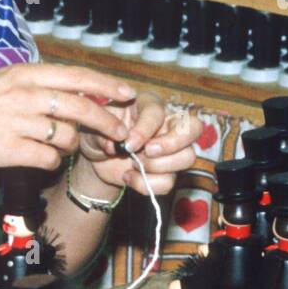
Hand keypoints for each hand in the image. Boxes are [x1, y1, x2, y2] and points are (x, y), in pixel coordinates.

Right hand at [0, 63, 135, 173]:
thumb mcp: (2, 81)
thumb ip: (35, 84)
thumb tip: (71, 89)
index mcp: (24, 74)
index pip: (77, 77)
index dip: (107, 86)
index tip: (127, 94)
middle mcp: (25, 95)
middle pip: (81, 108)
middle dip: (108, 123)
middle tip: (121, 135)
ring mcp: (18, 123)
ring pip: (67, 137)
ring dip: (71, 145)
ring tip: (59, 146)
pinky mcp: (11, 150)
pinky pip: (48, 159)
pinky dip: (51, 161)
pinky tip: (39, 158)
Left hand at [77, 91, 201, 195]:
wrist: (96, 156)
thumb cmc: (98, 132)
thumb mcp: (94, 127)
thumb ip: (103, 131)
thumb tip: (116, 144)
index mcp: (148, 104)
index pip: (158, 112)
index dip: (145, 129)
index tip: (128, 144)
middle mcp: (167, 123)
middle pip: (193, 129)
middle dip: (171, 144)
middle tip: (147, 152)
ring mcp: (172, 148)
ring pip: (187, 158)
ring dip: (158, 167)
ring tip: (132, 164)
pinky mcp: (167, 171)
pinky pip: (169, 182)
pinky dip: (146, 184)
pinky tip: (128, 177)